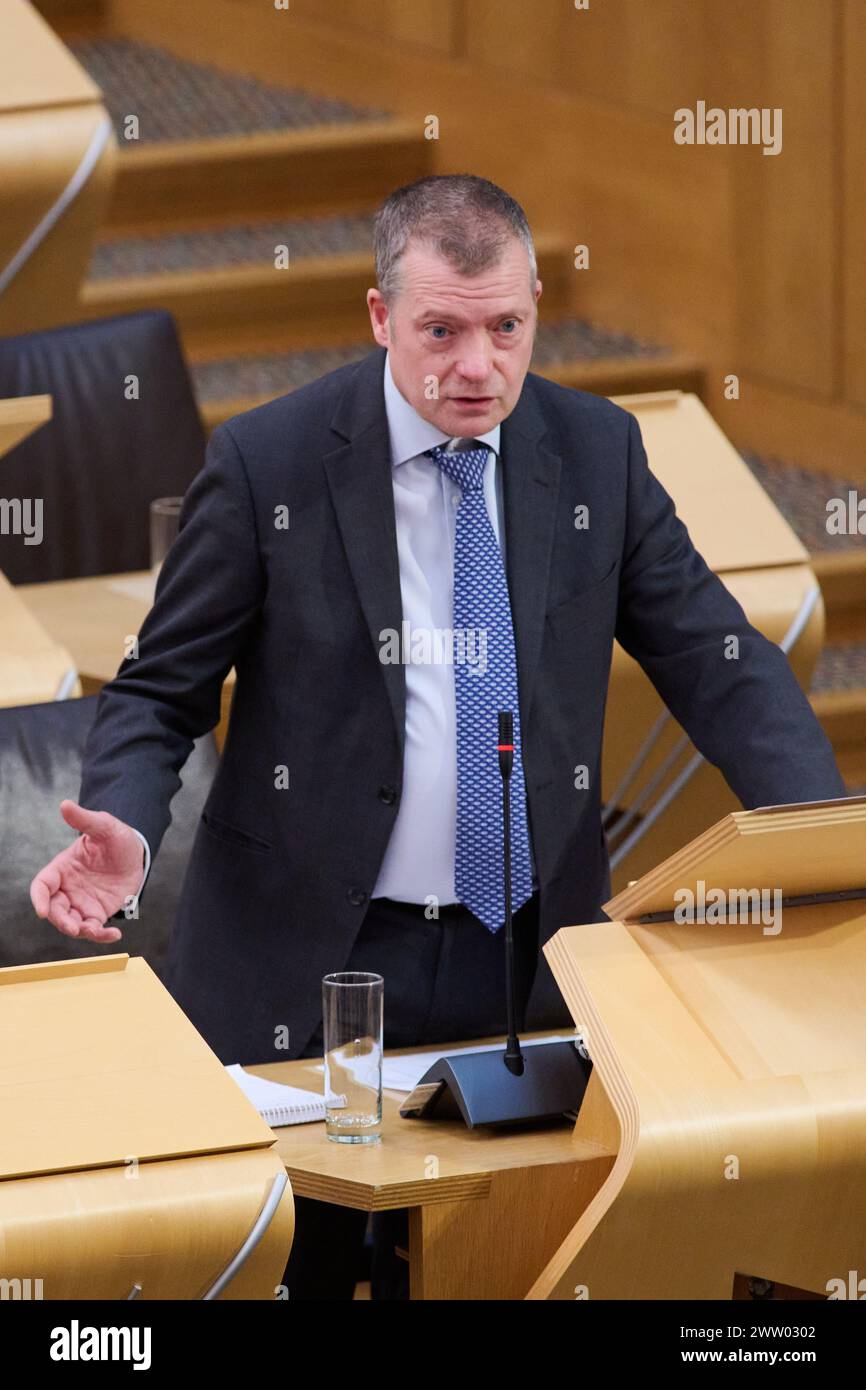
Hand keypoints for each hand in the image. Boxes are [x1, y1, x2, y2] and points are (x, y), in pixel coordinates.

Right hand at [29, 800, 143, 942]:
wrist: (136, 852)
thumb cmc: (116, 838)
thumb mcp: (104, 826)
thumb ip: (85, 819)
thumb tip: (65, 804)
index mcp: (62, 868)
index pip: (42, 885)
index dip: (38, 898)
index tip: (42, 911)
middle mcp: (68, 888)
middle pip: (54, 909)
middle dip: (60, 920)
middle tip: (73, 927)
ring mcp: (82, 902)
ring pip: (72, 922)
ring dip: (79, 930)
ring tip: (94, 930)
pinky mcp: (98, 912)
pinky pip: (94, 929)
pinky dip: (101, 936)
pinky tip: (115, 935)